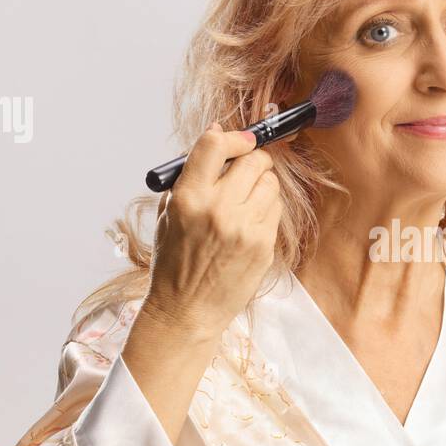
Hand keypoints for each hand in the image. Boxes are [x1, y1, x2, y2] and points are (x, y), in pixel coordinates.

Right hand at [141, 122, 282, 341]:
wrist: (187, 310)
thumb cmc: (175, 262)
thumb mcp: (169, 214)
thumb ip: (191, 176)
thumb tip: (216, 135)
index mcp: (188, 198)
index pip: (215, 145)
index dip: (234, 136)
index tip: (241, 139)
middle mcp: (218, 210)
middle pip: (253, 160)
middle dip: (253, 159)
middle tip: (248, 168)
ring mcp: (245, 228)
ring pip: (271, 182)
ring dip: (262, 184)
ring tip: (246, 200)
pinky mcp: (264, 245)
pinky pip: (276, 208)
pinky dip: (267, 208)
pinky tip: (250, 222)